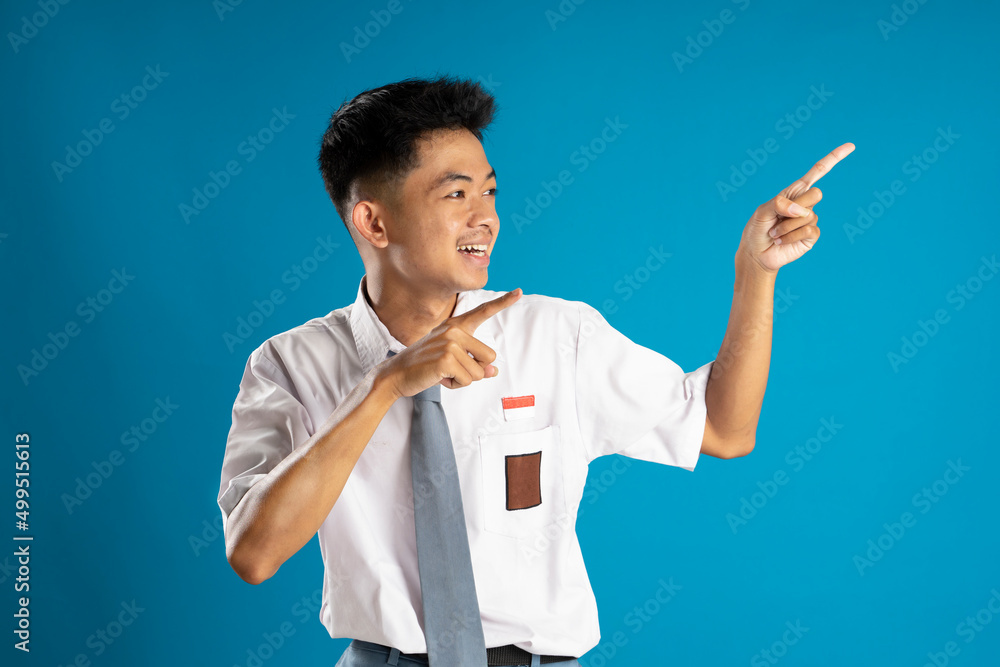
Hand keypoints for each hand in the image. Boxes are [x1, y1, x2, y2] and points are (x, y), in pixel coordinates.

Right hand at [379, 288, 522, 397]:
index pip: (482, 311)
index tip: (519, 291)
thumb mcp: (452, 361)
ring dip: (463, 379)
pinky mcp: (446, 359)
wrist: (395, 375)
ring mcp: (450, 343)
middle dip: (474, 370)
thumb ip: (475, 362)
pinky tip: (439, 378)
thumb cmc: (425, 367)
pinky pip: (467, 380)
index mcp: (455, 325)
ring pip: (479, 372)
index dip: (503, 302)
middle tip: (449, 368)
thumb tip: (493, 371)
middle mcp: (454, 330)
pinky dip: (455, 385)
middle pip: (489, 357)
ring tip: (442, 372)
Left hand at [737, 143, 854, 274]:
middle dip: (796, 206)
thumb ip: (778, 204)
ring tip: (775, 233)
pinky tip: (781, 241)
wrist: (756, 254)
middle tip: (778, 218)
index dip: (834, 158)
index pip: (817, 172)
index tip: (851, 146)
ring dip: (786, 226)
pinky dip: (791, 236)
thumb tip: (801, 210)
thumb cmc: (757, 229)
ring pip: (808, 216)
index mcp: (794, 192)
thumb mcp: (762, 211)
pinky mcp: (811, 236)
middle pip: (816, 194)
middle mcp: (805, 204)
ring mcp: (810, 220)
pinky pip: (809, 231)